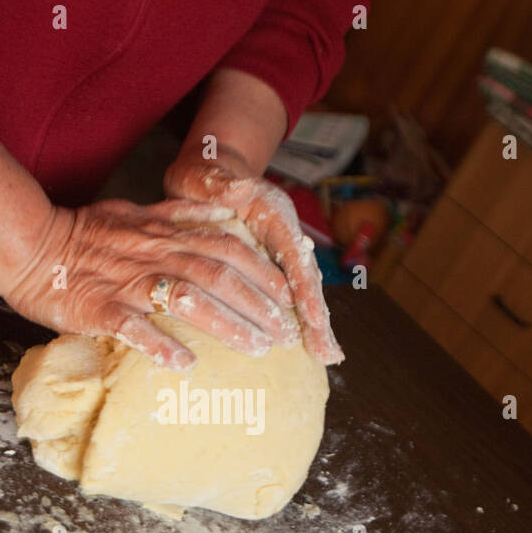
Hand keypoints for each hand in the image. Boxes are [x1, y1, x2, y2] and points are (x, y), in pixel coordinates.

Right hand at [3, 199, 300, 370]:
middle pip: (219, 276)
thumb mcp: (135, 210)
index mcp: (164, 233)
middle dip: (258, 305)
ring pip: (188, 299)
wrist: (29, 243)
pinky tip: (186, 366)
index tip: (288, 296)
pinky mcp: (98, 308)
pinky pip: (133, 328)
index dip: (262, 272)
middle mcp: (153, 254)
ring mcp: (126, 282)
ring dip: (227, 325)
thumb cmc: (82, 232)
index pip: (226, 248)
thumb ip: (178, 214)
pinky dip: (160, 346)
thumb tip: (220, 213)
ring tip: (256, 349)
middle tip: (285, 334)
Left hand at [164, 156, 343, 364]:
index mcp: (274, 214)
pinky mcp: (268, 267)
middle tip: (328, 353)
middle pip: (305, 280)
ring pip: (300, 292)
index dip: (303, 288)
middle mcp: (284, 235)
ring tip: (325, 355)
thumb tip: (240, 186)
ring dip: (311, 324)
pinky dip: (296, 320)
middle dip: (317, 317)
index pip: (294, 255)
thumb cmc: (203, 178)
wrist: (209, 177)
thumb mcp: (204, 176)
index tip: (312, 318)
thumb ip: (219, 184)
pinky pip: (285, 297)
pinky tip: (303, 347)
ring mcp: (279, 253)